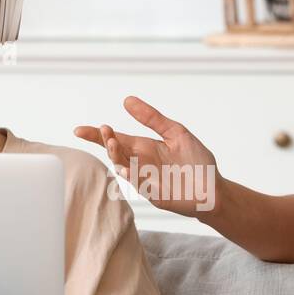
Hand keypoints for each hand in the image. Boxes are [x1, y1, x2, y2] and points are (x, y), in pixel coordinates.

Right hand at [74, 96, 219, 217]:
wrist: (215, 188)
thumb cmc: (196, 161)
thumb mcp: (175, 132)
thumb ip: (152, 118)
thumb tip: (127, 100)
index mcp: (143, 147)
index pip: (115, 139)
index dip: (97, 135)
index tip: (79, 130)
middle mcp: (140, 163)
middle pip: (115, 152)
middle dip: (106, 141)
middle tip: (105, 130)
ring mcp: (145, 180)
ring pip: (123, 167)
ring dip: (116, 156)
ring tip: (113, 142)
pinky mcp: (154, 194)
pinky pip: (138, 184)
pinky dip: (131, 175)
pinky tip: (126, 167)